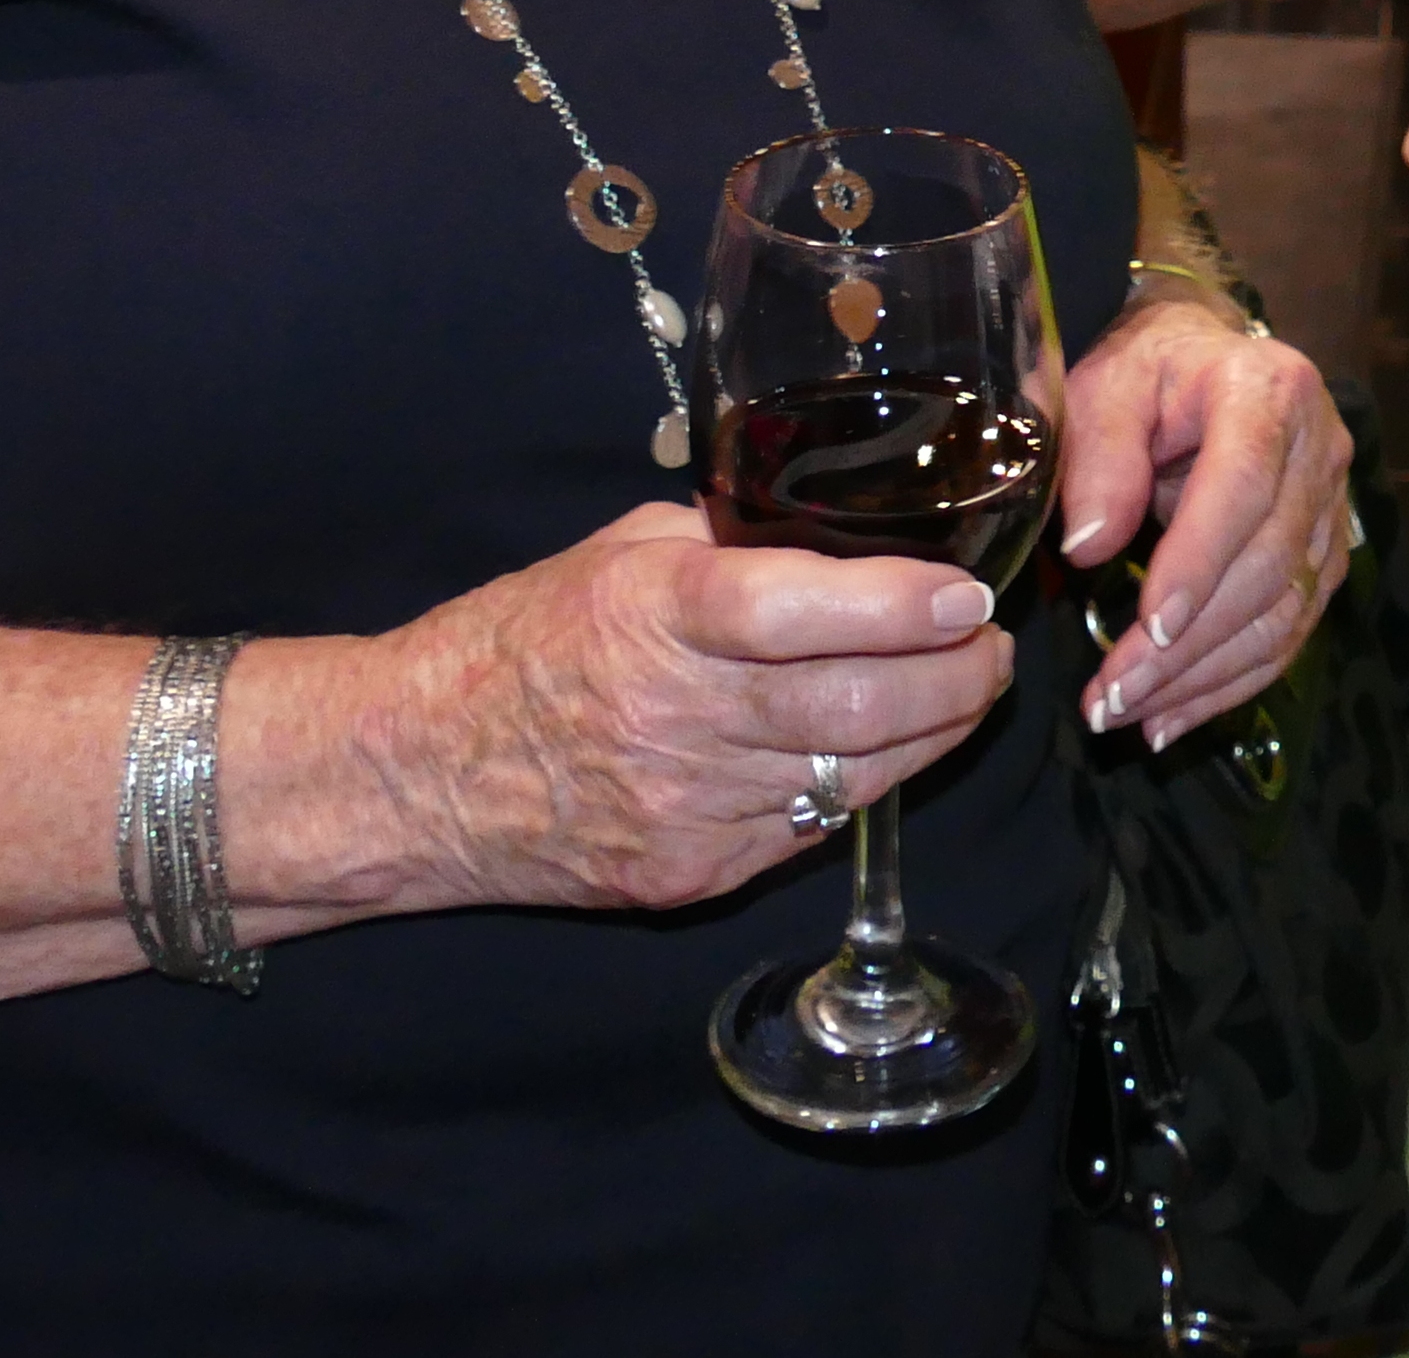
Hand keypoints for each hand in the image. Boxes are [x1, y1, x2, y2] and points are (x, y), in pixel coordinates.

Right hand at [382, 508, 1012, 910]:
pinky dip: (862, 786)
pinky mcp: (691, 874)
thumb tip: (847, 533)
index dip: (905, 606)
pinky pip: (811, 831)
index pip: (804, 611)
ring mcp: (686, 808)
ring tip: (963, 693)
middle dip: (955, 679)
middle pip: (856, 709)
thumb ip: (734, 543)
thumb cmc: (523, 638)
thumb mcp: (620, 552)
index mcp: (658, 613)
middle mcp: (678, 715)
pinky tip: (883, 750)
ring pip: (853, 778)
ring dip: (930, 735)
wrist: (417, 771)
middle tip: (991, 649)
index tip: (969, 594)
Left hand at [1057, 303, 1353, 749]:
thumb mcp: (1107, 387)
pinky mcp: (1327, 556)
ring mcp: (1332, 509)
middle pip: (1268, 565)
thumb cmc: (1150, 372)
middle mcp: (1320, 451)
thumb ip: (1099, 455)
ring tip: (1130, 717)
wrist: (1209, 360)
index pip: (1245, 486)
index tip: (1148, 628)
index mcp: (1269, 392)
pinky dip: (1232, 685)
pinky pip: (1291, 634)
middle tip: (1111, 699)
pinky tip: (1172, 718)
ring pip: (1285, 613)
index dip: (1201, 562)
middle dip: (1188, 645)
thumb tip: (1089, 549)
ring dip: (1205, 678)